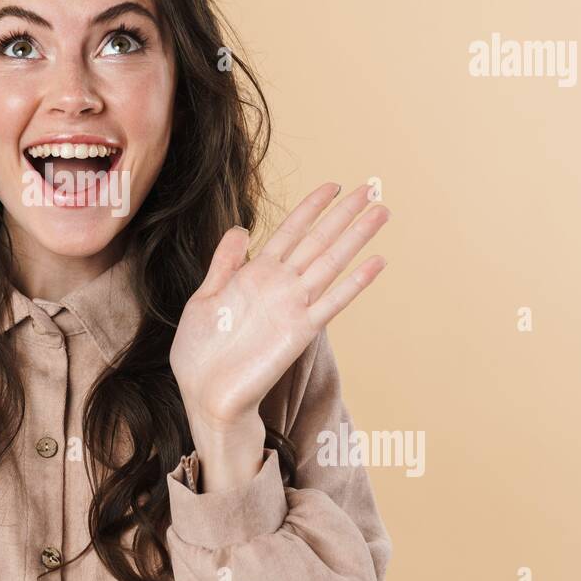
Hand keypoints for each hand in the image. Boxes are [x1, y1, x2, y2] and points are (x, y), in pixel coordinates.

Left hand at [170, 182, 389, 436]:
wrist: (204, 394)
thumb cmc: (199, 351)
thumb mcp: (204, 298)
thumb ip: (224, 264)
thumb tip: (240, 229)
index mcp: (255, 274)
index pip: (290, 231)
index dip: (311, 208)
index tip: (333, 186)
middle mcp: (279, 285)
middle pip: (317, 241)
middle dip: (344, 214)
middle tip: (371, 187)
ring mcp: (292, 306)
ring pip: (330, 263)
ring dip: (356, 238)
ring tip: (381, 212)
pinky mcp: (300, 331)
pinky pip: (332, 302)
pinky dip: (354, 283)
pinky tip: (376, 262)